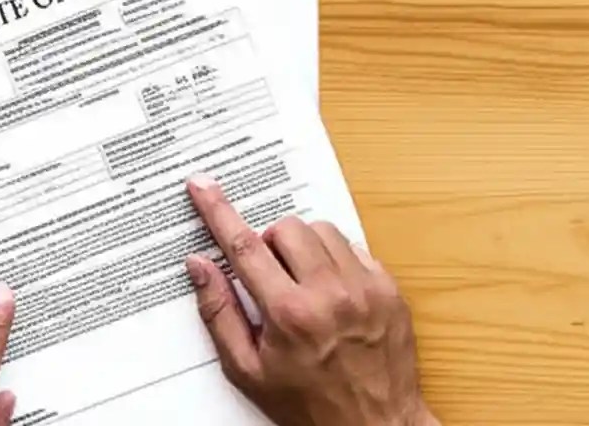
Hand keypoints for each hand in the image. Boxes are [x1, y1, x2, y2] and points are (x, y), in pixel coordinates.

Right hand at [184, 174, 438, 425]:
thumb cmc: (309, 405)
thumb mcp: (247, 370)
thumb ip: (219, 313)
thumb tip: (199, 266)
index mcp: (289, 314)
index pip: (244, 247)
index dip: (218, 211)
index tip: (202, 186)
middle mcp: (330, 295)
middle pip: (286, 228)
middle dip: (269, 243)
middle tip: (270, 276)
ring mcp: (365, 289)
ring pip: (322, 231)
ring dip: (303, 247)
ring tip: (302, 283)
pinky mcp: (389, 290)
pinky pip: (354, 247)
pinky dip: (336, 259)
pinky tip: (331, 290)